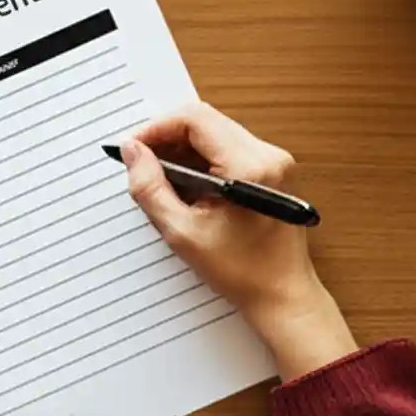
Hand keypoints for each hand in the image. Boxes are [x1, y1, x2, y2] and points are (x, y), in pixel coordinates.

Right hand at [122, 102, 356, 380]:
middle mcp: (268, 155)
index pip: (195, 120)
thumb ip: (151, 188)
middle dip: (168, 138)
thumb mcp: (183, 233)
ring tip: (162, 180)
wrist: (283, 295)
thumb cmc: (241, 272)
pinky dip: (201, 161)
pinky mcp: (272, 169)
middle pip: (206, 122)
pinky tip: (186, 187)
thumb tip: (132, 152)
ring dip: (184, 150)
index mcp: (250, 167)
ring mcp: (274, 161)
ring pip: (215, 133)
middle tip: (141, 163)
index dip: (157, 128)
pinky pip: (228, 148)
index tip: (133, 148)